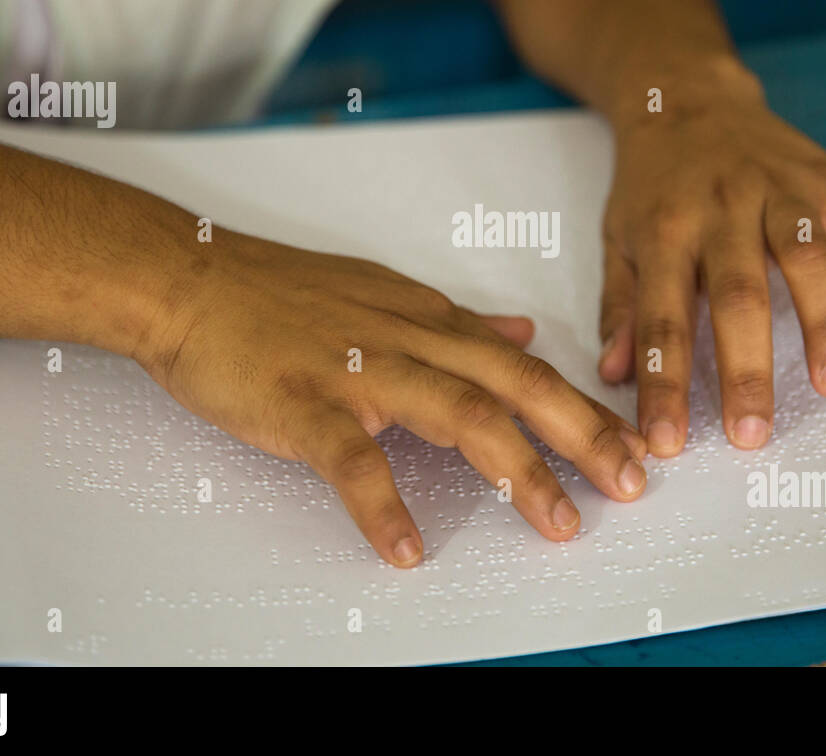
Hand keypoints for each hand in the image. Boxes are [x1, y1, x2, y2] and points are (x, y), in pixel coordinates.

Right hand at [136, 229, 648, 566]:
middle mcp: (408, 339)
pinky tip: (406, 548)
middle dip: (582, 434)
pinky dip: (382, 506)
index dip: (585, 406)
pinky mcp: (303, 403)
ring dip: (515, 471)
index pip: (524, 366)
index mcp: (428, 319)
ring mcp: (357, 371)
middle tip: (632, 482)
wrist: (191, 278)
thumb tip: (523, 333)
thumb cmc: (280, 294)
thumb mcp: (385, 294)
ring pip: (456, 415)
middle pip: (514, 386)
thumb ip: (458, 321)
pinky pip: (352, 460)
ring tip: (557, 522)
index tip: (634, 443)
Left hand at [597, 58, 825, 454]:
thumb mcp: (616, 237)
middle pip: (738, 295)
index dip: (665, 384)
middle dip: (746, 370)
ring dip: (825, 322)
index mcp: (664, 230)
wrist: (683, 95)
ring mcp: (780, 188)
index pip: (662, 319)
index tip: (670, 441)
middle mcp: (722, 208)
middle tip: (754, 434)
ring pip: (808, 257)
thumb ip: (621, 306)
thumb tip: (616, 376)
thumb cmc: (650, 182)